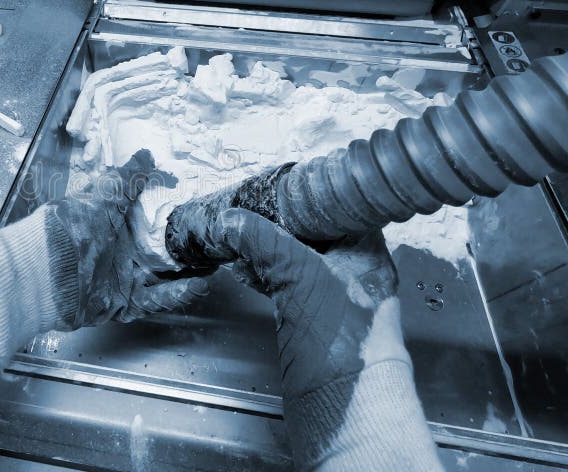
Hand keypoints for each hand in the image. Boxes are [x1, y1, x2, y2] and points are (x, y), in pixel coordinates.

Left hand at [0, 149, 208, 367]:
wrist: (45, 271)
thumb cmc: (71, 228)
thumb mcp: (103, 195)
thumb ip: (128, 178)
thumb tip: (147, 156)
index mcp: (115, 224)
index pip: (148, 216)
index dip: (170, 211)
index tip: (191, 207)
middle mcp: (120, 251)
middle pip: (160, 250)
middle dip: (185, 248)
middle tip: (210, 242)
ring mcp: (122, 278)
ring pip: (163, 277)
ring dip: (188, 272)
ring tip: (213, 265)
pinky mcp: (124, 302)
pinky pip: (155, 299)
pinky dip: (176, 294)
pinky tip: (197, 284)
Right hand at [211, 208, 421, 468]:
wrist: (343, 410)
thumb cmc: (347, 351)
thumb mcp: (300, 277)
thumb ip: (263, 241)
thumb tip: (229, 219)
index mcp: (366, 250)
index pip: (334, 203)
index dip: (302, 191)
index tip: (272, 184)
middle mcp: (352, 268)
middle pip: (307, 228)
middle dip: (273, 217)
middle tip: (245, 205)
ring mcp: (330, 293)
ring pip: (291, 253)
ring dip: (261, 243)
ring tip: (236, 229)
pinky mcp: (308, 315)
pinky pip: (281, 279)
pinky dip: (259, 268)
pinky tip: (241, 262)